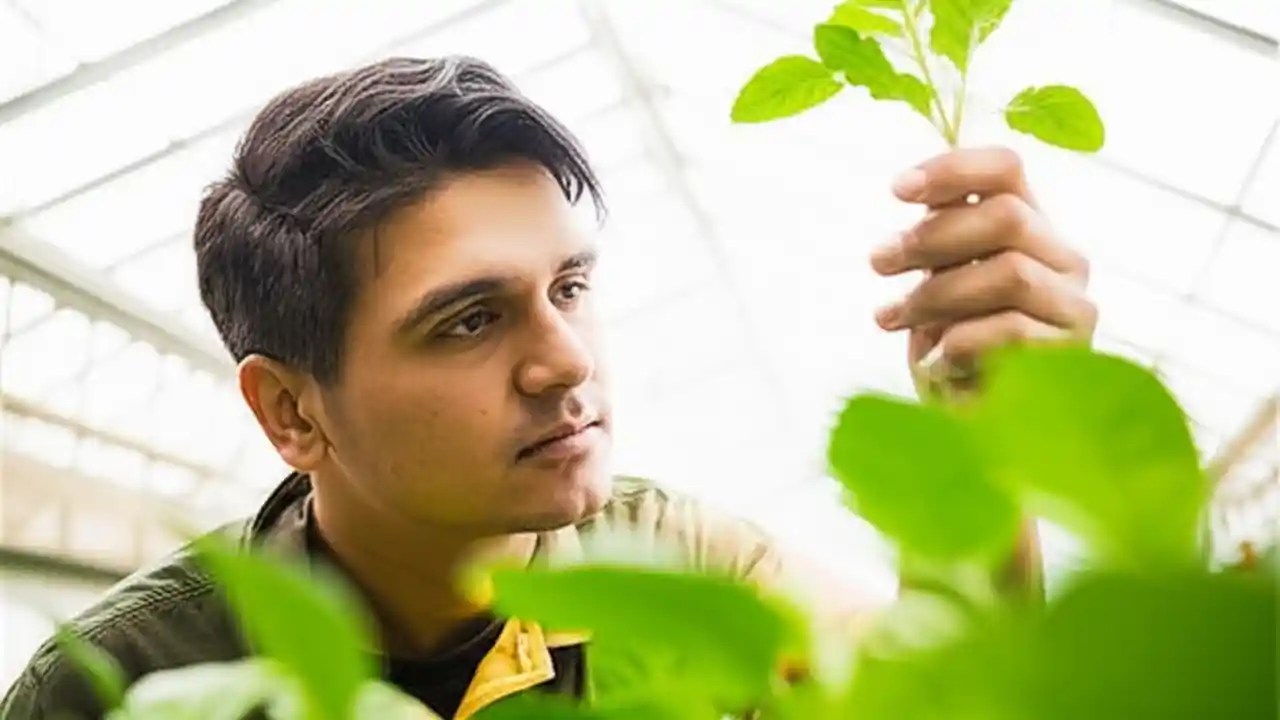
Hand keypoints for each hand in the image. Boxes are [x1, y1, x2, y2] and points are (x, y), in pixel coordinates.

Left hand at [869, 147, 1095, 383]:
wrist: (979, 429)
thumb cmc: (953, 350)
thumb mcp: (935, 285)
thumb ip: (935, 241)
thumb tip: (911, 190)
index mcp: (1030, 229)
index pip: (1008, 171)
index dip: (954, 168)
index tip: (896, 190)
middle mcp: (1063, 259)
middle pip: (1006, 216)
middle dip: (931, 237)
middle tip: (878, 262)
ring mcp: (1074, 305)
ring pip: (1009, 271)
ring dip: (936, 294)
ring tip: (891, 317)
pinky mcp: (1072, 352)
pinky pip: (1011, 330)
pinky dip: (958, 344)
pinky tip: (935, 362)